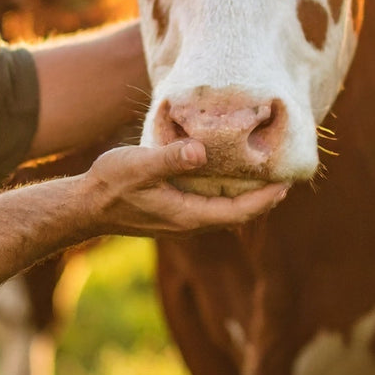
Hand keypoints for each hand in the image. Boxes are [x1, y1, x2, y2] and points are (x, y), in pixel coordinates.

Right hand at [79, 140, 288, 236]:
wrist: (86, 206)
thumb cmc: (111, 185)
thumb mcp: (138, 165)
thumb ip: (169, 159)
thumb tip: (201, 151)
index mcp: (188, 216)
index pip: (239, 212)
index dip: (265, 199)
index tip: (287, 183)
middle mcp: (190, 223)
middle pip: (238, 214)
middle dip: (263, 198)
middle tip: (287, 174)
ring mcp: (182, 220)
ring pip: (226, 210)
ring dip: (247, 196)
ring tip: (266, 174)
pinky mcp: (175, 212)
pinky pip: (212, 205)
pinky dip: (228, 193)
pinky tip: (231, 175)